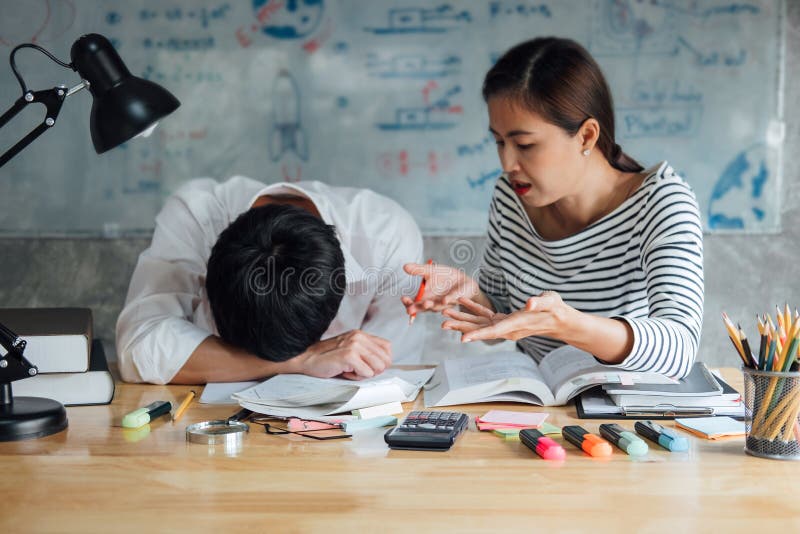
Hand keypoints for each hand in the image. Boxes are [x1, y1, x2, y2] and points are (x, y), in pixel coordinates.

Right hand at [292, 330, 391, 379]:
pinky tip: (344, 371)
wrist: (305, 359)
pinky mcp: (349, 355)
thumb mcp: (351, 350)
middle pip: (385, 360)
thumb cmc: (328, 359)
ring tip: (349, 370)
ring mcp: (354, 345)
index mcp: (361, 334)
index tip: (367, 366)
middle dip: (373, 370)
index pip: (388, 348)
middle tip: (356, 369)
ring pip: (378, 368)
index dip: (381, 362)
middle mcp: (359, 336)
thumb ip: (367, 353)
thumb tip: (385, 364)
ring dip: (364, 374)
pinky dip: (356, 377)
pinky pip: (367, 373)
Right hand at [401, 262, 480, 315]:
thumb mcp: (430, 271)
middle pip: (422, 308)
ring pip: (436, 306)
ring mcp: (444, 303)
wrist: (463, 280)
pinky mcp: (457, 298)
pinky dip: (448, 300)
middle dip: (417, 308)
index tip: (403, 298)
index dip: (407, 302)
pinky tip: (445, 300)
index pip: (413, 303)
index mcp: (424, 297)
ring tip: (427, 303)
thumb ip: (418, 270)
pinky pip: (452, 300)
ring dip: (431, 305)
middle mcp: (433, 303)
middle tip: (410, 309)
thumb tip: (404, 266)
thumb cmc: (444, 277)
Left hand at [443, 291, 573, 342]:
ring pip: (479, 324)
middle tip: (443, 323)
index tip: (462, 338)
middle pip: (480, 330)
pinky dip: (473, 309)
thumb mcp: (550, 302)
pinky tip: (462, 301)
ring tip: (445, 313)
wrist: (558, 318)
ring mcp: (504, 325)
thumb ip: (540, 302)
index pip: (493, 331)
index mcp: (515, 324)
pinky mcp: (504, 320)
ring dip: (462, 319)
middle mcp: (507, 328)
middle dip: (461, 327)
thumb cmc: (555, 309)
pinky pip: (485, 315)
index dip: (477, 334)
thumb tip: (529, 302)